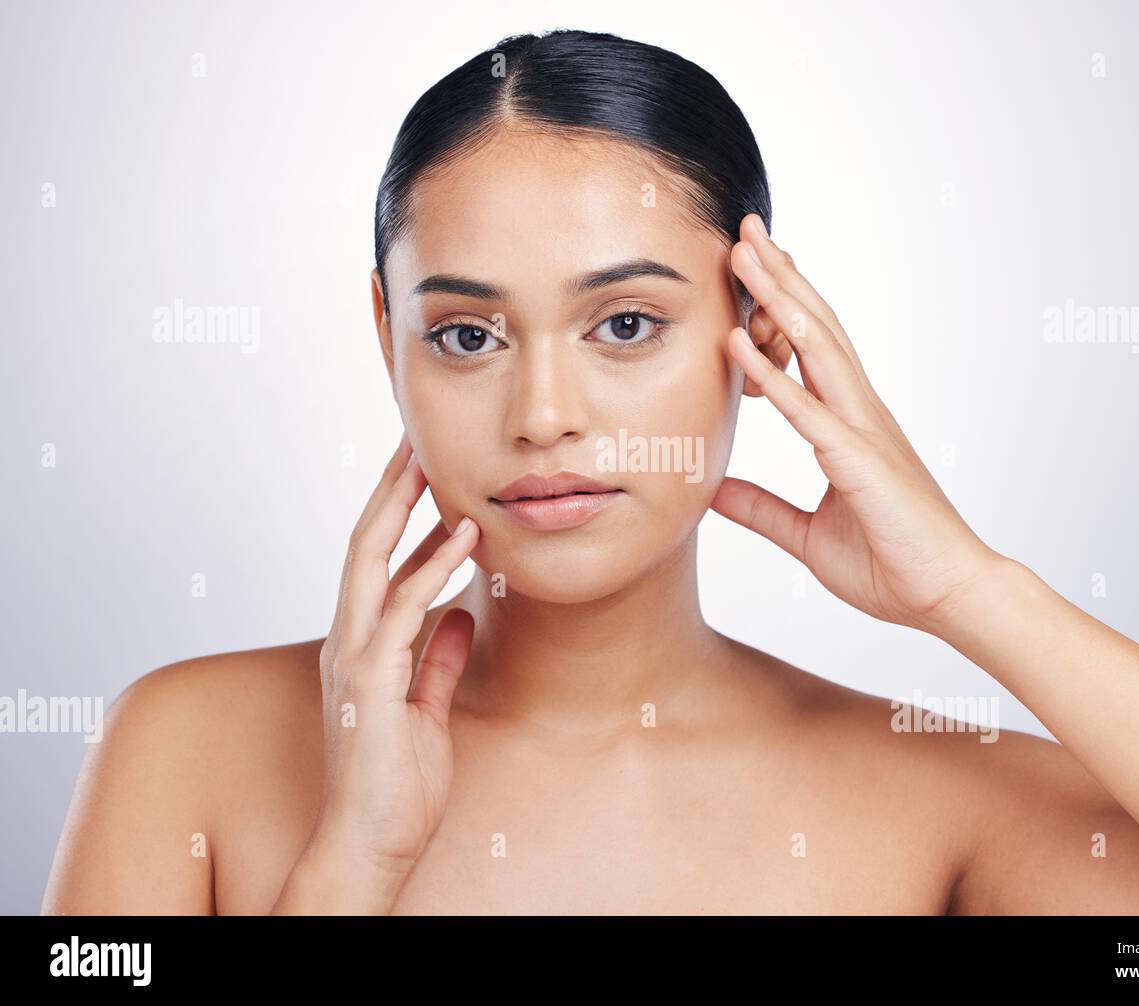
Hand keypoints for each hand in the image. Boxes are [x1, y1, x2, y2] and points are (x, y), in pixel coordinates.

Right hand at [305, 433, 478, 905]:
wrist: (370, 847)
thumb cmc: (395, 786)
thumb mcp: (427, 709)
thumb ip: (437, 660)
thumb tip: (458, 614)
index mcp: (361, 647)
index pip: (375, 563)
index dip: (397, 514)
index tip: (424, 472)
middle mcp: (348, 642)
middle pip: (363, 545)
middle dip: (389, 489)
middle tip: (415, 439)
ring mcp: (353, 660)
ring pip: (370, 563)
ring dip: (403, 509)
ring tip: (435, 462)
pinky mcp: (370, 685)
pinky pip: (402, 611)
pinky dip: (433, 567)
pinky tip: (463, 535)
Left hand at [712, 213, 1007, 636]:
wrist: (949, 598)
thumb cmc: (893, 566)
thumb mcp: (807, 536)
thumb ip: (762, 510)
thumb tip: (715, 492)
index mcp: (848, 427)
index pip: (810, 352)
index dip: (780, 307)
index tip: (751, 269)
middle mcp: (859, 416)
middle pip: (814, 329)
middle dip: (779, 278)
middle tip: (745, 231)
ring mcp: (863, 432)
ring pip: (816, 348)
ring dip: (776, 299)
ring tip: (744, 256)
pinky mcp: (861, 463)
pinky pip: (808, 411)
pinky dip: (772, 375)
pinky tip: (740, 343)